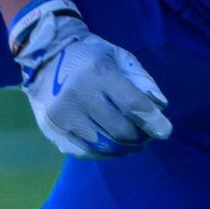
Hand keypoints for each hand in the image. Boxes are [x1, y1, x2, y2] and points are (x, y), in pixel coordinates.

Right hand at [10, 0, 170, 158]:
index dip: (153, 121)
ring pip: (105, 146)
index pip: (132, 104)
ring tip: (132, 142)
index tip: (165, 131)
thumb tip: (160, 109)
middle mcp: (78, 95)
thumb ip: (142, 80)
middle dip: (140, 137)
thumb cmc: (90, 56)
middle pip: (120, 130)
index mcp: (98, 72)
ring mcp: (62, 115)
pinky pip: (86, 152)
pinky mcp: (52, 130)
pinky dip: (104, 152)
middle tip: (147, 135)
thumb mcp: (119, 57)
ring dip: (125, 148)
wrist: (44, 56)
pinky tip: (111, 145)